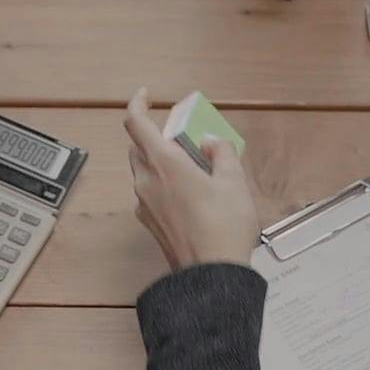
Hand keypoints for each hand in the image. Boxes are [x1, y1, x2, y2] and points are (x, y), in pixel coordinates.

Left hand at [124, 88, 259, 270]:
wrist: (211, 275)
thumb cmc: (223, 226)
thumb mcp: (234, 181)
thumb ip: (221, 152)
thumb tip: (210, 142)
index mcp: (164, 164)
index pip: (136, 123)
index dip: (138, 103)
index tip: (147, 95)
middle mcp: (146, 181)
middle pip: (140, 147)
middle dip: (157, 136)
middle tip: (185, 137)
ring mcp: (144, 204)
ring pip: (145, 170)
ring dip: (162, 162)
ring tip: (194, 168)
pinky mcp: (150, 223)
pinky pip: (151, 193)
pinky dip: (164, 184)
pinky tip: (190, 194)